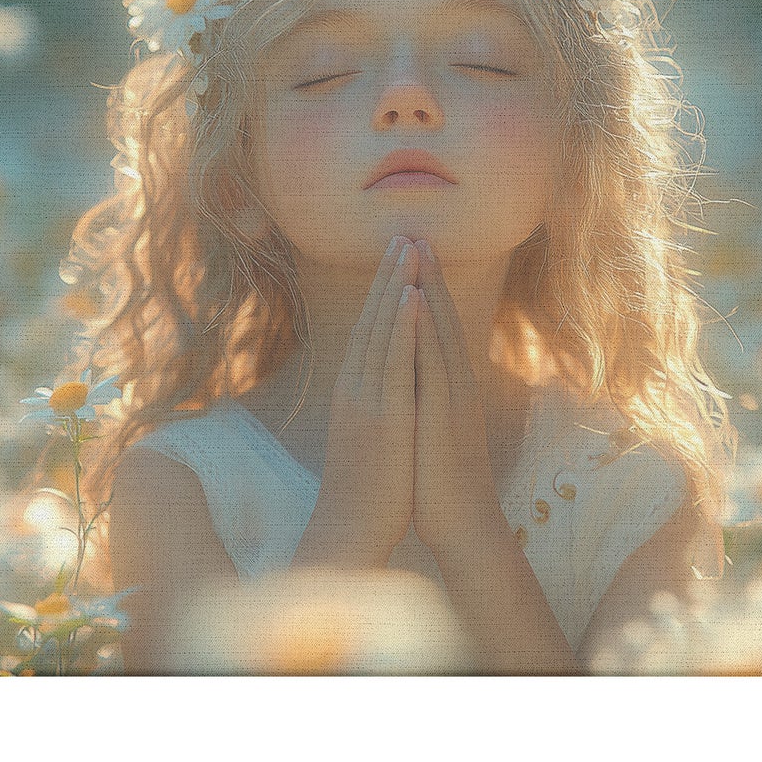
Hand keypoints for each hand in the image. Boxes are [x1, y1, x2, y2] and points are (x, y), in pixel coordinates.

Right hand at [314, 237, 418, 559]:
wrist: (352, 530)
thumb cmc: (368, 488)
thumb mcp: (371, 434)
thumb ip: (377, 402)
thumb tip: (388, 384)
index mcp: (354, 389)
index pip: (369, 328)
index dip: (382, 288)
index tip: (397, 253)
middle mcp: (355, 386)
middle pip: (372, 319)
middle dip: (388, 273)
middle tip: (404, 232)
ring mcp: (365, 399)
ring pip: (380, 331)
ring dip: (395, 286)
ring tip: (408, 247)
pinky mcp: (382, 416)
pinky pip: (393, 363)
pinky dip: (400, 327)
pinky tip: (410, 297)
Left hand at [411, 240, 503, 556]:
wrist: (462, 526)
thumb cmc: (441, 483)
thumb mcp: (432, 431)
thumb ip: (428, 401)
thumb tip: (416, 379)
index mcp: (451, 388)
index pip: (438, 328)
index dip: (427, 288)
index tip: (413, 253)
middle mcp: (456, 385)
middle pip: (442, 319)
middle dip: (427, 274)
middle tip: (414, 230)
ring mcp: (453, 398)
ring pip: (440, 332)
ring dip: (428, 288)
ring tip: (415, 249)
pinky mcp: (443, 415)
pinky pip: (434, 363)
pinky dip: (425, 329)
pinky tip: (416, 301)